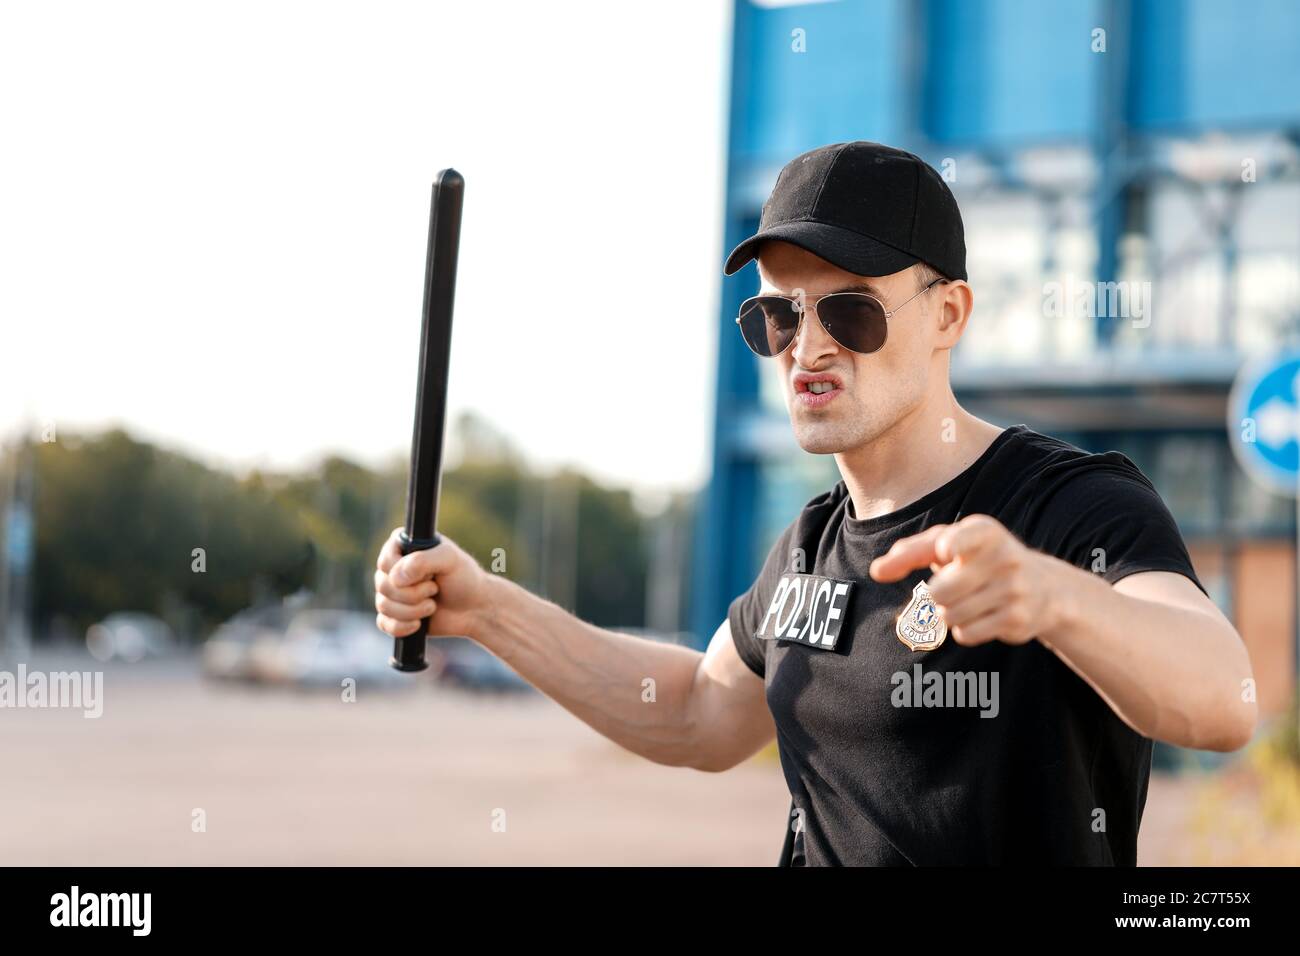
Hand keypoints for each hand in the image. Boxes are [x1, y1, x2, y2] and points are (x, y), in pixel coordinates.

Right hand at [374, 528, 491, 639]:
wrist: (475, 608)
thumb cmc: (465, 578)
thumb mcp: (449, 559)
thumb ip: (423, 560)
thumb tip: (395, 577)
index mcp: (404, 547)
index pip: (385, 561)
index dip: (404, 573)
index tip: (429, 575)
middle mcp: (394, 568)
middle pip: (383, 585)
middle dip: (412, 594)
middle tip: (435, 589)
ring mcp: (393, 592)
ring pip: (383, 605)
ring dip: (412, 610)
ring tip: (432, 605)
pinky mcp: (395, 614)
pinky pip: (384, 623)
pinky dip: (402, 626)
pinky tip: (419, 624)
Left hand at [868, 515, 1058, 645]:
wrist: (1044, 587)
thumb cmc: (978, 559)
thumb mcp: (949, 544)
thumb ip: (909, 552)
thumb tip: (877, 572)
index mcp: (984, 531)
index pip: (963, 538)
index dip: (950, 547)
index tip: (945, 553)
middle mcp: (1004, 557)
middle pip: (938, 593)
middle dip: (933, 596)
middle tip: (946, 588)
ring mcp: (1014, 590)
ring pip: (950, 616)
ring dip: (948, 614)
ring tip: (966, 601)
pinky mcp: (1017, 619)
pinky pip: (966, 634)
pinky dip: (963, 629)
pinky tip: (980, 616)